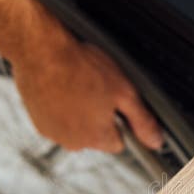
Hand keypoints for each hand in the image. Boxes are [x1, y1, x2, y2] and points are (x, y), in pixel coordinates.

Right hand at [11, 1, 162, 152]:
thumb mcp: (124, 92)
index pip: (118, 142)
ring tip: (77, 87)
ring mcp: (53, 133)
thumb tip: (156, 141)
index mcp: (97, 138)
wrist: (41, 51)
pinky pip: (56, 120)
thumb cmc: (80, 67)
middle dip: (98, 117)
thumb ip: (142, 120)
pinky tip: (61, 89)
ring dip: (78, 113)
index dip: (119, 120)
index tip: (113, 101)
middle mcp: (74, 143)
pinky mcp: (38, 123)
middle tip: (95, 89)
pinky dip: (60, 109)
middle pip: (96, 136)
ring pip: (76, 128)